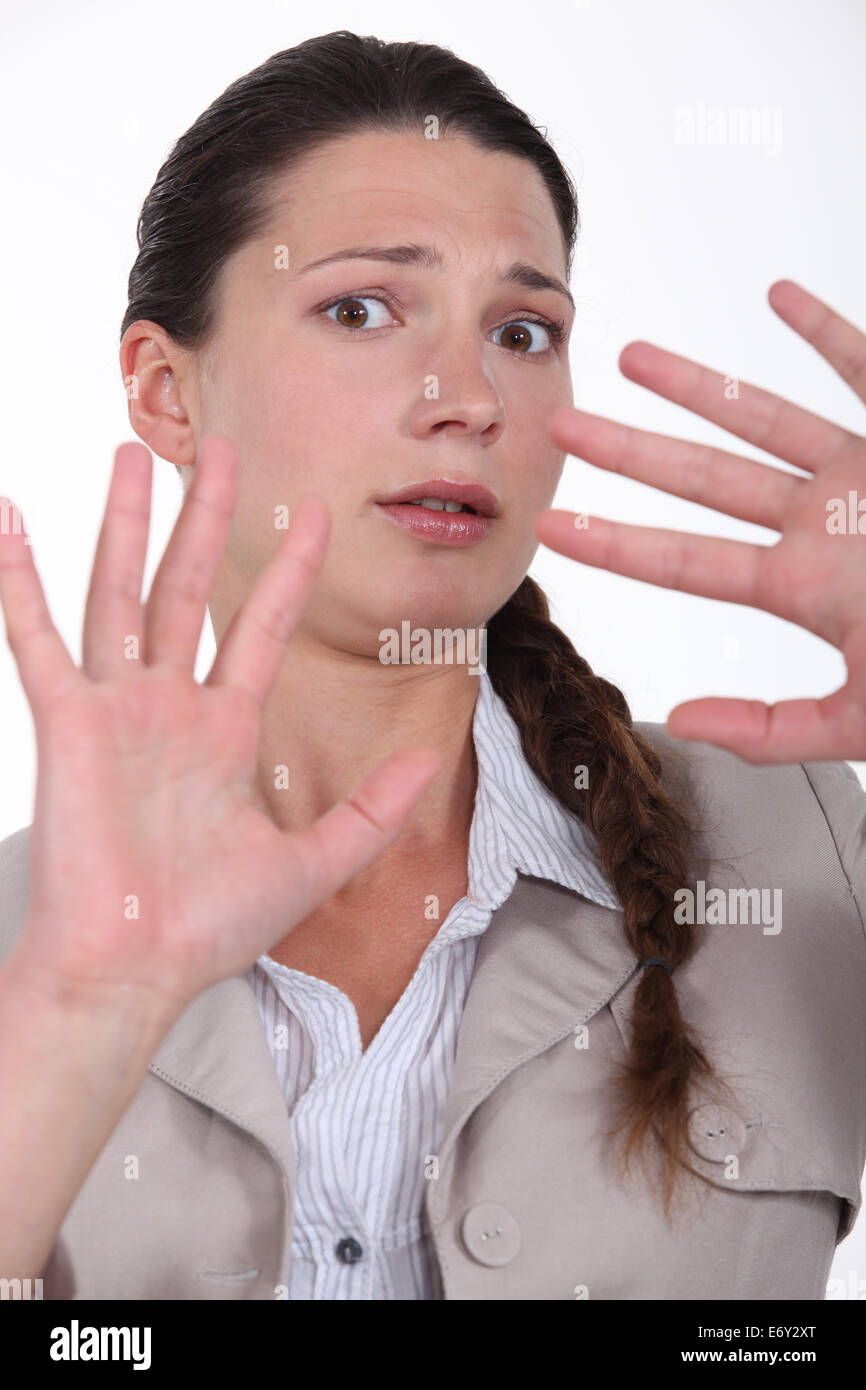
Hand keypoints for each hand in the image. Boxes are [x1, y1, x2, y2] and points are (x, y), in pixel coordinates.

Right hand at [0, 437, 438, 1012]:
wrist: (135, 973)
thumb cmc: (210, 929)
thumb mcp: (313, 863)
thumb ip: (372, 811)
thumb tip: (431, 758)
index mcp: (224, 731)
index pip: (261, 628)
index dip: (289, 572)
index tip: (315, 514)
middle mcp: (170, 708)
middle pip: (190, 589)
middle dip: (209, 520)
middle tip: (226, 450)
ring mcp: (117, 711)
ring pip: (122, 594)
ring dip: (127, 525)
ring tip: (136, 455)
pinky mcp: (68, 726)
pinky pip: (39, 641)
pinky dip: (20, 581)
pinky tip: (11, 519)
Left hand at [534, 279, 865, 763]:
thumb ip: (777, 729)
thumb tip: (682, 722)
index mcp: (804, 587)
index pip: (685, 562)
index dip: (615, 543)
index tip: (550, 526)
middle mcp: (822, 525)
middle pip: (704, 481)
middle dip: (630, 454)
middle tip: (561, 427)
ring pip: (767, 418)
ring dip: (700, 387)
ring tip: (631, 358)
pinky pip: (865, 370)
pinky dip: (827, 332)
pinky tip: (776, 296)